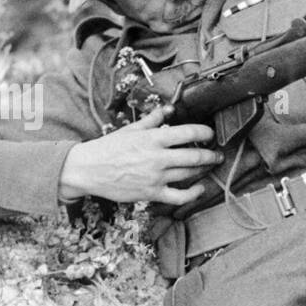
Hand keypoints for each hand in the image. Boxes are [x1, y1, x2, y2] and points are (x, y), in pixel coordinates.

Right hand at [58, 106, 221, 205]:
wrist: (88, 170)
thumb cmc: (109, 148)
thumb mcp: (130, 129)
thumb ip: (152, 119)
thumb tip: (169, 109)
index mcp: (152, 139)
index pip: (188, 134)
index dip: (204, 133)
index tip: (210, 134)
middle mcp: (157, 158)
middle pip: (195, 156)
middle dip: (211, 155)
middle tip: (218, 153)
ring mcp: (155, 177)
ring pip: (189, 174)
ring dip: (203, 170)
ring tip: (209, 166)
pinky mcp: (152, 193)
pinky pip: (179, 196)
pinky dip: (194, 193)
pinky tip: (200, 188)